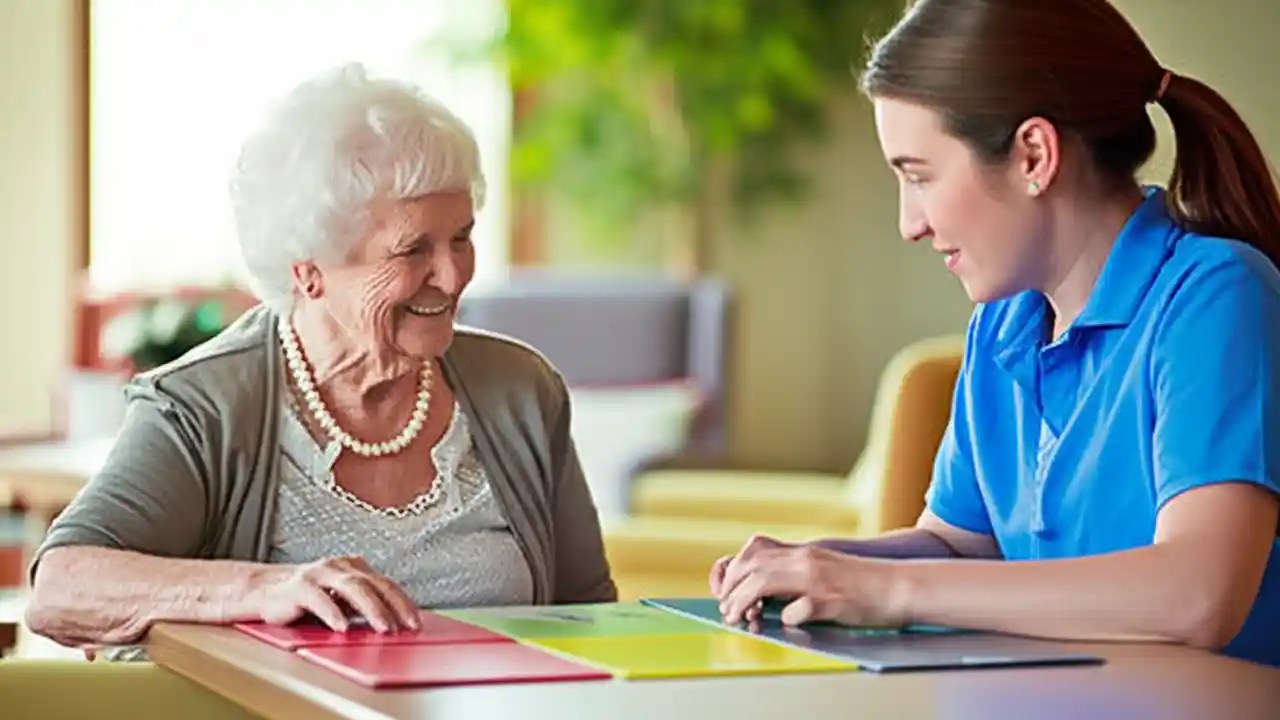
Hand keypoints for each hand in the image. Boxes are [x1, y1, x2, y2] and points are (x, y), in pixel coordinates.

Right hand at [246, 556, 420, 632]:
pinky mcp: (299, 586)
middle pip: (374, 585)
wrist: (264, 592)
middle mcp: (340, 566)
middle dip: (395, 607)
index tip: (416, 623)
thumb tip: (393, 626)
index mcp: (354, 568)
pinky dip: (333, 613)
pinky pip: (319, 599)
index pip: (386, 585)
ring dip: (372, 609)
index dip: (404, 603)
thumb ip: (363, 608)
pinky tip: (343, 627)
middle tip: (408, 627)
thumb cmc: (308, 600)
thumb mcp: (341, 602)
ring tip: (384, 628)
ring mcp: (320, 574)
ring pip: (353, 588)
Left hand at [715, 541, 905, 627]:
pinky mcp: (831, 602)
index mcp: (805, 552)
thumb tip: (768, 592)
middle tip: (727, 609)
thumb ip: (798, 571)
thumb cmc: (864, 583)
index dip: (734, 568)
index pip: (755, 550)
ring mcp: (818, 580)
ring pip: (764, 582)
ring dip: (745, 601)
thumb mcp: (825, 567)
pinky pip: (796, 610)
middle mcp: (807, 560)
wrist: (900, 585)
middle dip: (732, 588)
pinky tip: (788, 622)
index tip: (726, 588)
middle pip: (754, 566)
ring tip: (737, 618)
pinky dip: (786, 617)